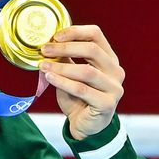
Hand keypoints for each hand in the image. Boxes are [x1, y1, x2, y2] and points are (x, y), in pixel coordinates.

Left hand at [39, 25, 124, 140]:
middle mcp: (115, 71)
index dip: (75, 31)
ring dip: (62, 66)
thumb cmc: (78, 97)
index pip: (96, 35)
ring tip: (43, 65)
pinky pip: (82, 89)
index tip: (54, 35)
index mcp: (108, 59)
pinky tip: (49, 77)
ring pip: (87, 71)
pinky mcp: (107, 104)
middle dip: (65, 47)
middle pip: (92, 50)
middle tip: (44, 50)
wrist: (85, 126)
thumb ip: (66, 58)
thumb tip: (49, 42)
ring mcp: (114, 88)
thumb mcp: (70, 73)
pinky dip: (63, 82)